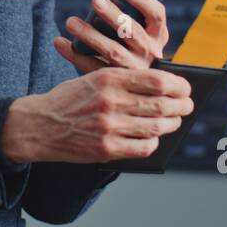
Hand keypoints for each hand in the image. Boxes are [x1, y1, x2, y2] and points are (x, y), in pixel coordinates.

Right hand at [1, 67, 193, 163]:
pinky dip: (154, 143)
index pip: (156, 80)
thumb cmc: (69, 100)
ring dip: (171, 125)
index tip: (185, 87)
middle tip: (188, 105)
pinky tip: (154, 139)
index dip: (178, 84)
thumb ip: (123, 80)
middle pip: (161, 104)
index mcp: (108, 78)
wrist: (38, 125)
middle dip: (182, 106)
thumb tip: (160, 85)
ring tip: (175, 122)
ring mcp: (109, 127)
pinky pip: (143, 148)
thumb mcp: (92, 78)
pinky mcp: (106, 149)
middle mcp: (111, 101)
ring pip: (156, 127)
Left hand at [53, 0, 170, 73]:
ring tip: (71, 21)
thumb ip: (130, 13)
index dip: (143, 0)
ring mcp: (133, 70)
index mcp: (157, 35)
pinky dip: (74, 54)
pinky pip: (92, 67)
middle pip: (133, 32)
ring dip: (90, 35)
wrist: (135, 85)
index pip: (156, 15)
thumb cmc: (131, 43)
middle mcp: (150, 53)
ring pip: (113, 51)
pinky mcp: (114, 82)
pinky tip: (59, 42)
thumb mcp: (140, 29)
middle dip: (114, 15)